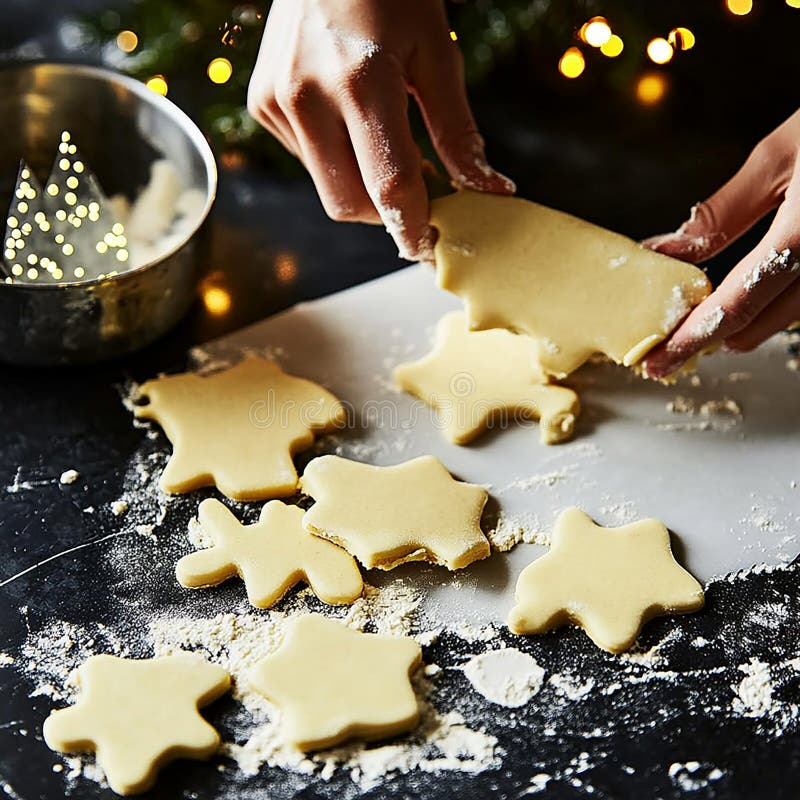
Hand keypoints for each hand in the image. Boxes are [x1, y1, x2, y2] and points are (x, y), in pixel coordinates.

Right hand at [247, 0, 515, 261]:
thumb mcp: (436, 53)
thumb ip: (458, 131)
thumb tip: (489, 191)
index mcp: (361, 82)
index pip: (389, 185)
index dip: (414, 227)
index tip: (431, 249)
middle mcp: (307, 97)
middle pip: (349, 204)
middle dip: (386, 214)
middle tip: (418, 195)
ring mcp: (276, 101)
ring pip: (326, 188)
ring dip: (363, 187)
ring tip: (386, 145)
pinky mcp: (261, 102)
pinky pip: (307, 161)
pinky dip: (337, 160)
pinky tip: (350, 122)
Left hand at [643, 109, 799, 378]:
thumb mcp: (781, 157)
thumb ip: (724, 213)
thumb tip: (668, 251)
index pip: (736, 304)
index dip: (691, 338)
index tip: (658, 361)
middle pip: (762, 321)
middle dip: (713, 334)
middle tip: (671, 343)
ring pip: (791, 314)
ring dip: (747, 320)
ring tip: (703, 322)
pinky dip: (778, 300)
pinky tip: (755, 294)